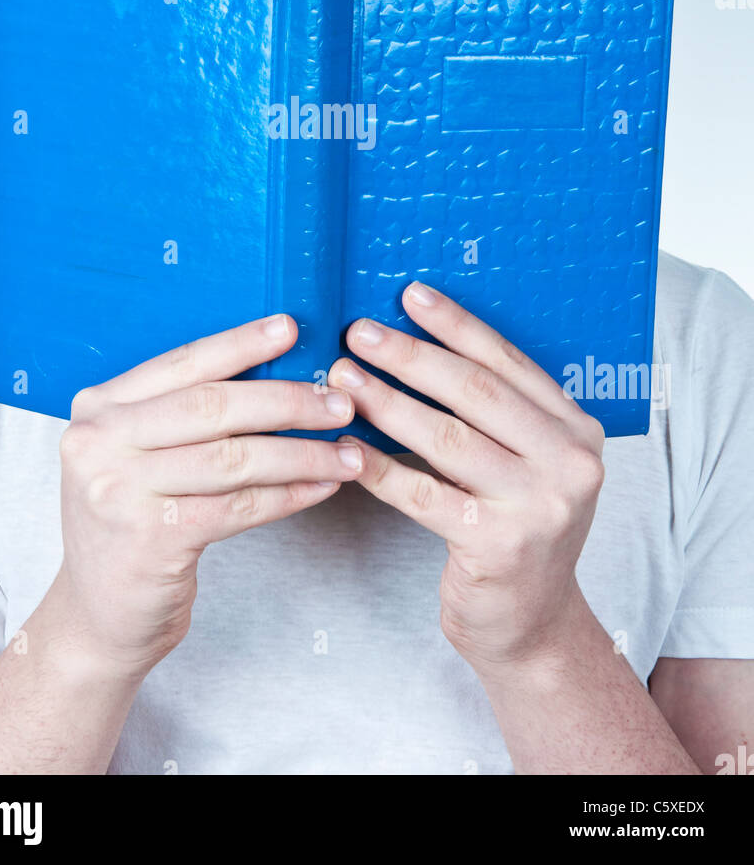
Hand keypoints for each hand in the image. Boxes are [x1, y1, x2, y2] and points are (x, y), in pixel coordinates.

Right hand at [55, 312, 362, 682]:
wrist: (97, 617)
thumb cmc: (131, 525)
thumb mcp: (134, 455)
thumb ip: (179, 414)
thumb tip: (273, 370)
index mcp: (98, 407)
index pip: (182, 363)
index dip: (240, 344)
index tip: (291, 328)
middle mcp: (99, 442)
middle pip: (213, 406)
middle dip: (287, 401)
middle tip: (340, 401)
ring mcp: (120, 491)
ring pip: (234, 458)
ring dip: (302, 453)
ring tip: (347, 451)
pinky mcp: (151, 539)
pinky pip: (239, 506)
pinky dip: (289, 495)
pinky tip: (322, 487)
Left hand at [327, 282, 604, 679]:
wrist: (533, 626)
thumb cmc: (514, 528)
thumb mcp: (527, 462)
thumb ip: (495, 413)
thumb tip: (416, 343)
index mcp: (577, 429)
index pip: (507, 362)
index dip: (455, 325)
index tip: (408, 295)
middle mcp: (570, 463)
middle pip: (476, 392)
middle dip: (411, 356)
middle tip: (360, 332)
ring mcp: (539, 506)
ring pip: (447, 438)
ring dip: (387, 403)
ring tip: (343, 378)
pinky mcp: (499, 546)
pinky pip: (423, 495)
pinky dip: (379, 469)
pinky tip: (346, 449)